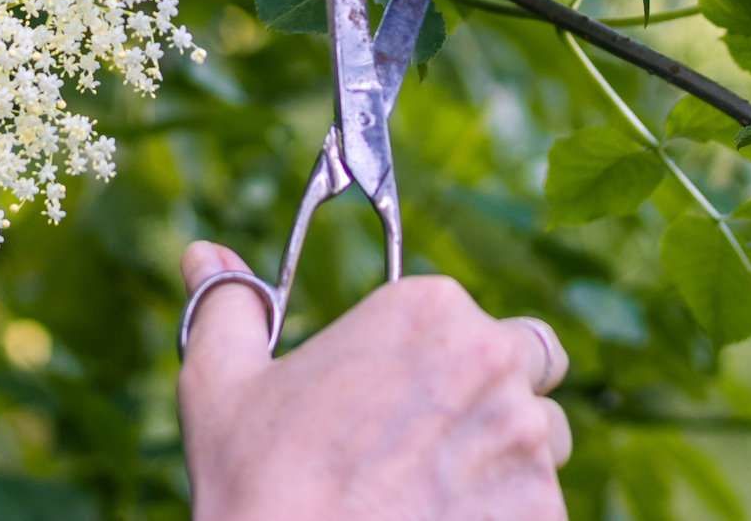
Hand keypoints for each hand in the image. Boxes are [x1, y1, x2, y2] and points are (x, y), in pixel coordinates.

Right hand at [177, 241, 570, 520]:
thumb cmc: (257, 482)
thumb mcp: (221, 383)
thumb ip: (226, 306)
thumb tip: (205, 256)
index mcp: (427, 310)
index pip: (474, 316)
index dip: (440, 354)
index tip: (400, 392)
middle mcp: (492, 361)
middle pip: (529, 365)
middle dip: (494, 394)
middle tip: (431, 439)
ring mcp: (527, 443)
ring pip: (544, 440)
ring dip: (505, 458)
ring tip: (431, 492)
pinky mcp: (544, 514)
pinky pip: (542, 508)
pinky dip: (504, 517)